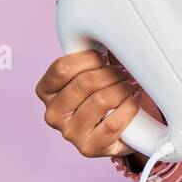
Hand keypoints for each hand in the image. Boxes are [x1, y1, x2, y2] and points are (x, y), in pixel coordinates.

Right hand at [35, 49, 165, 163]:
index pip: (62, 68)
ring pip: (99, 101)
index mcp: (47, 91)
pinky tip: (134, 102)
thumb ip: (92, 56)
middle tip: (123, 73)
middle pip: (83, 83)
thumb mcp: (94, 70)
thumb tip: (107, 33)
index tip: (104, 58)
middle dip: (110, 73)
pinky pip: (113, 123)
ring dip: (122, 89)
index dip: (89, 59)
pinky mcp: (89, 148)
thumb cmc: (104, 93)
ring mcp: (70, 133)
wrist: (121, 126)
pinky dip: (129, 108)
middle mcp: (53, 114)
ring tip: (130, 87)